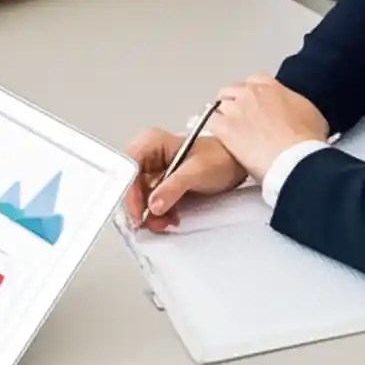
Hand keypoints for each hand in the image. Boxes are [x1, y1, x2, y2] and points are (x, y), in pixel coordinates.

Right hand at [122, 129, 247, 232]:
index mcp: (152, 142)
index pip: (129, 169)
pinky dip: (158, 214)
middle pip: (130, 185)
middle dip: (141, 206)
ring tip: (165, 222)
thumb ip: (172, 188)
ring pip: (139, 197)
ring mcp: (154, 170)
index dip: (130, 192)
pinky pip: (150, 201)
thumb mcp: (195, 172)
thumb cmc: (220, 158)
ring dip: (150, 214)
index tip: (137, 212)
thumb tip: (153, 204)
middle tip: (151, 222)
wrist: (236, 165)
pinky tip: (170, 218)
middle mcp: (149, 155)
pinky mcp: (160, 183)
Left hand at [210, 74, 328, 179]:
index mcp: (272, 87)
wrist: (295, 157)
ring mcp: (236, 108)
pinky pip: (208, 120)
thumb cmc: (307, 141)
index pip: (255, 80)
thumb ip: (296, 106)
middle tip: (238, 118)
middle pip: (232, 91)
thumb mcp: (311, 114)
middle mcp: (251, 93)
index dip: (253, 93)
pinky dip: (208, 125)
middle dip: (233, 102)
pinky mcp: (224, 127)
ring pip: (219, 104)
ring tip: (225, 129)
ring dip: (222, 114)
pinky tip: (211, 133)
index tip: (255, 104)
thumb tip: (296, 112)